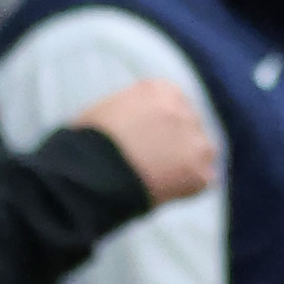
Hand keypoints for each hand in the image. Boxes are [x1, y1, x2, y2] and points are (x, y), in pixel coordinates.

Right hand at [75, 75, 217, 204]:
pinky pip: (201, 181)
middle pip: (189, 126)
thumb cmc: (82, 148)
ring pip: (201, 151)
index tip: (147, 144)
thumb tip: (136, 122)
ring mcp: (195, 138)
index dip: (160, 128)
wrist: (85, 177)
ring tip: (155, 180)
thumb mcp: (105, 113)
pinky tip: (160, 193)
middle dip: (175, 144)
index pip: (173, 105)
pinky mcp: (199, 169)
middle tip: (152, 165)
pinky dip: (185, 189)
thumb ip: (131, 110)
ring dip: (185, 165)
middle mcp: (183, 108)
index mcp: (161, 89)